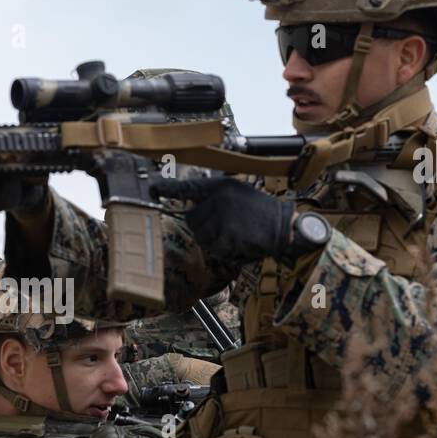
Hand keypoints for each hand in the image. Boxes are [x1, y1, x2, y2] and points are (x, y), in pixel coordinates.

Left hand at [152, 177, 294, 266]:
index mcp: (220, 187)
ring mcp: (222, 216)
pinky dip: (226, 250)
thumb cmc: (261, 213)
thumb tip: (192, 210)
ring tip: (236, 234)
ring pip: (201, 235)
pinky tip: (241, 243)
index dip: (169, 189)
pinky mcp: (227, 233)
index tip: (153, 188)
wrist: (284, 226)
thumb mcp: (237, 195)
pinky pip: (215, 247)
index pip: (188, 187)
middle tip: (228, 228)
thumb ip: (214, 199)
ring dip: (215, 240)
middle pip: (192, 219)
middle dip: (204, 228)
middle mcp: (218, 198)